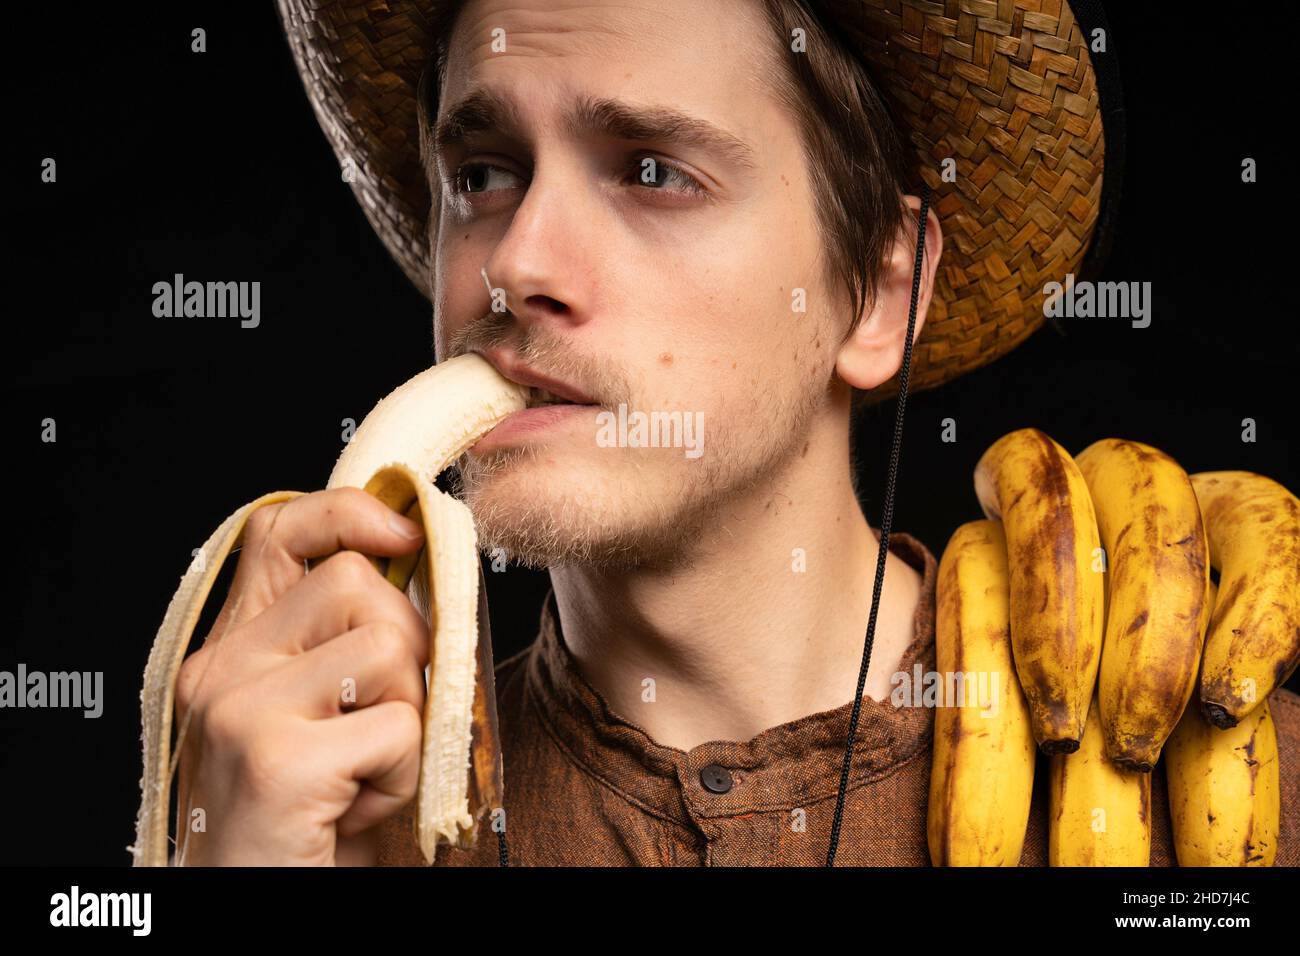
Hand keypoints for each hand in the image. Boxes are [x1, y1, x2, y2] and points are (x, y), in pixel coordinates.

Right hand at [171, 488, 428, 865]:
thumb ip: (339, 647)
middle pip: (358, 583)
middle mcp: (221, 669)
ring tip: (363, 773)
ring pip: (388, 646)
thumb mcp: (313, 719)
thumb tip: (415, 571)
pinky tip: (356, 810)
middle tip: (385, 720)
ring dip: (407, 719)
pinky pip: (400, 727)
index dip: (349, 514)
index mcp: (230, 651)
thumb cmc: (299, 822)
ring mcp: (241, 709)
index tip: (404, 537)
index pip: (280, 532)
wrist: (251, 908)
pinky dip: (404, 774)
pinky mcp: (276, 759)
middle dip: (408, 646)